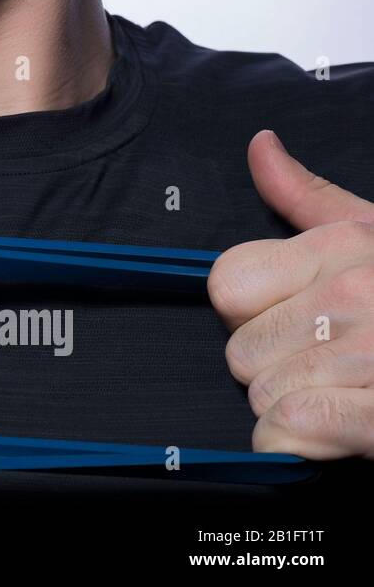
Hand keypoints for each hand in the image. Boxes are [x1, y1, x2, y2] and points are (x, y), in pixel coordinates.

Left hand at [207, 129, 373, 458]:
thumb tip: (260, 145)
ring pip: (263, 393)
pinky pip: (292, 426)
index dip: (248, 312)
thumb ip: (309, 197)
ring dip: (291, 407)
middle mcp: (355, 296)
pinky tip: (332, 432)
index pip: (226, 285)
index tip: (285, 320)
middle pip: (240, 349)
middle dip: (272, 367)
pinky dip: (297, 442)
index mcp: (343, 248)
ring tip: (344, 393)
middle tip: (325, 365)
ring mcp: (372, 355)